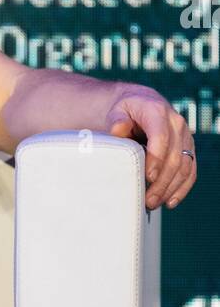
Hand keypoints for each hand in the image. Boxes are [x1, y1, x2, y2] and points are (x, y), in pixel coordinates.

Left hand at [106, 88, 196, 208]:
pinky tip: (170, 202)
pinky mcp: (188, 148)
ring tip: (153, 203)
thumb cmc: (125, 110)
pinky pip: (190, 170)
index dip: (156, 158)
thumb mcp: (116, 110)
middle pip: (174, 156)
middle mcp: (176, 123)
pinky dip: (182, 188)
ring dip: (170, 188)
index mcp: (157, 112)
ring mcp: (184, 136)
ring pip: (184, 166)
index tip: (147, 177)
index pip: (161, 137)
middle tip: (147, 200)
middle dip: (162, 181)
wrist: (140, 103)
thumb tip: (118, 130)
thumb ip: (116, 120)